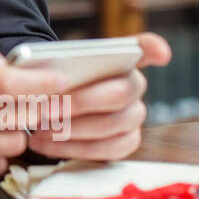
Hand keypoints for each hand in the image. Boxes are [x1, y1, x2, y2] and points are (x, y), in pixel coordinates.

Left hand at [25, 31, 171, 161]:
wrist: (51, 102)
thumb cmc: (56, 80)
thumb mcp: (52, 66)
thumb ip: (56, 64)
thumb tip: (44, 74)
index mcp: (121, 59)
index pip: (144, 47)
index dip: (154, 48)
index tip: (160, 55)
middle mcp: (134, 85)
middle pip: (118, 94)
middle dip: (80, 103)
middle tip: (46, 109)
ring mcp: (133, 115)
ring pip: (110, 126)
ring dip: (70, 130)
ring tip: (38, 128)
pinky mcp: (126, 141)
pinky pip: (105, 150)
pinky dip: (70, 148)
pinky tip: (44, 143)